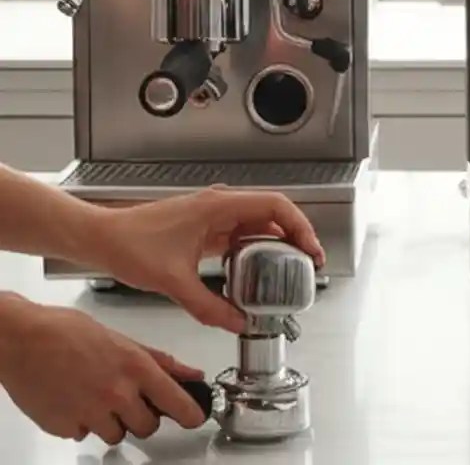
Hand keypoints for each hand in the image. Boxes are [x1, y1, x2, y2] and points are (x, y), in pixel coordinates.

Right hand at [0, 294, 206, 443]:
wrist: (20, 339)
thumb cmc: (67, 332)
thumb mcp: (122, 340)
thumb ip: (160, 361)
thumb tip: (191, 374)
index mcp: (135, 368)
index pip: (176, 402)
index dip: (191, 414)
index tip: (196, 417)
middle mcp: (116, 394)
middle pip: (148, 427)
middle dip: (143, 417)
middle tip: (131, 402)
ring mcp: (90, 413)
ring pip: (116, 435)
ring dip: (112, 423)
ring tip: (96, 398)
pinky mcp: (65, 426)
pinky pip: (84, 434)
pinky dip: (83, 423)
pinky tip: (74, 401)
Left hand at [81, 187, 324, 332]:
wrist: (99, 238)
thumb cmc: (127, 243)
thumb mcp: (173, 282)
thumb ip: (208, 306)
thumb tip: (236, 322)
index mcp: (218, 207)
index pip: (276, 206)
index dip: (301, 227)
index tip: (310, 250)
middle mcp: (219, 206)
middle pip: (273, 214)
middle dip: (296, 237)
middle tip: (308, 262)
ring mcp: (212, 215)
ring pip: (259, 224)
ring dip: (278, 242)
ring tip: (290, 266)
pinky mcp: (204, 227)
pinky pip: (241, 234)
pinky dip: (256, 248)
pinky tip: (257, 269)